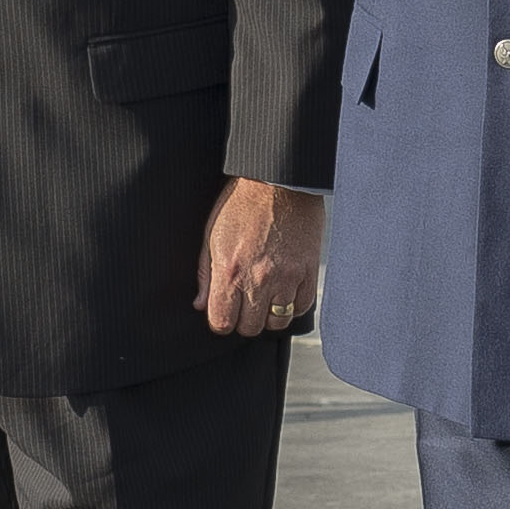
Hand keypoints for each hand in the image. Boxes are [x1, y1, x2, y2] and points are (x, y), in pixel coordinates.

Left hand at [199, 177, 326, 335]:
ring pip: (278, 322)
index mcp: (229, 271)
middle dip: (245, 319)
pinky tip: (285, 289)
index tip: (225, 310)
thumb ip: (206, 275)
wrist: (279, 180)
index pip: (222, 323)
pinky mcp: (308, 271)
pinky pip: (302, 306)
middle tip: (245, 301)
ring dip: (270, 314)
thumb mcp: (211, 235)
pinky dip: (293, 303)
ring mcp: (286, 277)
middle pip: (250, 328)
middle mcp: (258, 279)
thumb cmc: (241, 203)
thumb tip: (201, 304)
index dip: (221, 320)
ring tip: (266, 296)